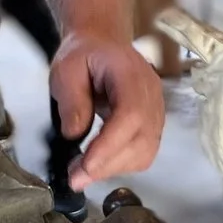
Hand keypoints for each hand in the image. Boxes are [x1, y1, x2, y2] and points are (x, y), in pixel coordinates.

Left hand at [47, 26, 164, 188]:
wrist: (101, 44)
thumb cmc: (83, 54)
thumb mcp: (66, 70)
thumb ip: (71, 100)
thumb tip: (74, 134)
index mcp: (131, 75)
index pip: (131, 115)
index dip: (110, 144)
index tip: (85, 165)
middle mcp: (151, 94)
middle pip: (141, 138)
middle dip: (107, 164)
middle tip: (75, 178)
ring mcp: (156, 110)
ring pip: (145, 151)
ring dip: (114, 168)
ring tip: (82, 173)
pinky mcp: (152, 124)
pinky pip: (144, 152)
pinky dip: (122, 164)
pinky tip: (99, 164)